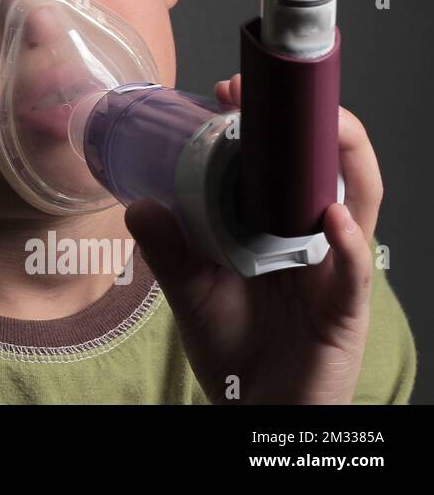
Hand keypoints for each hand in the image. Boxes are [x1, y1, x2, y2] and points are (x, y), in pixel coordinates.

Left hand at [123, 73, 382, 403]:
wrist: (249, 404)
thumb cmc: (230, 342)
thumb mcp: (188, 289)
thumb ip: (166, 249)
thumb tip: (137, 205)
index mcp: (278, 223)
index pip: (285, 159)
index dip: (266, 121)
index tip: (226, 91)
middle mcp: (313, 236)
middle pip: (329, 165)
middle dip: (307, 122)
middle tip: (259, 96)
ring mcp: (334, 269)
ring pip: (358, 202)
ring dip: (341, 160)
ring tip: (322, 128)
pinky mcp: (344, 308)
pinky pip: (354, 271)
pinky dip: (349, 244)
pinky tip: (331, 219)